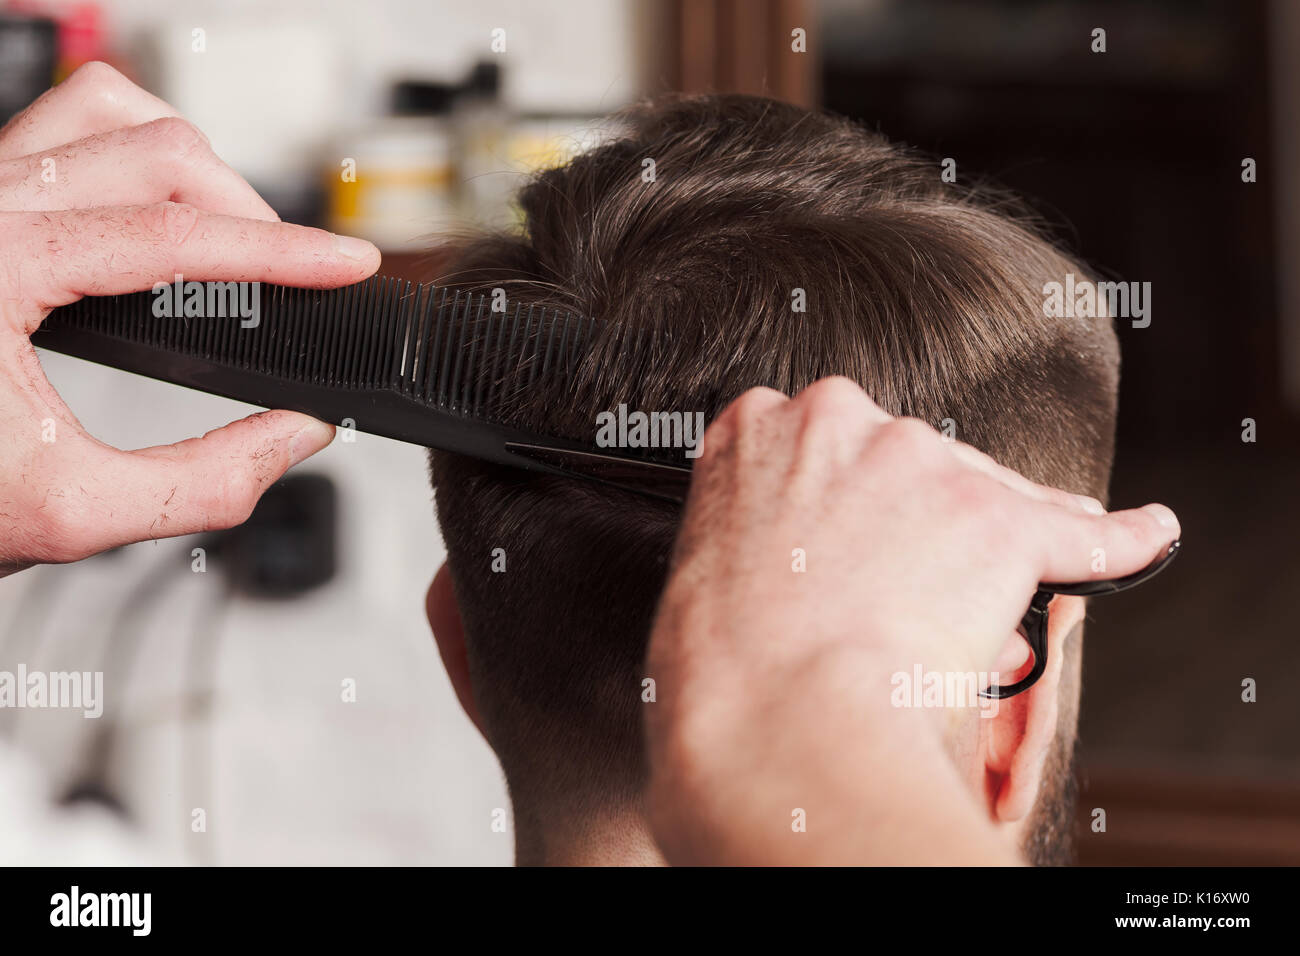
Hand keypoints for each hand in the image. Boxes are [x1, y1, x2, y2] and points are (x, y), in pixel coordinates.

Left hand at [0, 63, 380, 574]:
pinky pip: (66, 125)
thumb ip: (203, 484)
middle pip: (156, 150)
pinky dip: (134, 152)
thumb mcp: (70, 512)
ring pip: (109, 110)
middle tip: (290, 274)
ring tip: (226, 231)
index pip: (175, 236)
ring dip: (190, 161)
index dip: (282, 253)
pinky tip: (155, 210)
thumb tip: (294, 436)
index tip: (348, 265)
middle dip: (247, 209)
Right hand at [644, 378, 1178, 864]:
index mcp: (753, 428)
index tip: (852, 535)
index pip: (822, 441)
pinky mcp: (996, 515)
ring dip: (981, 549)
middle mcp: (840, 420)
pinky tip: (1143, 533)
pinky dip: (1115, 539)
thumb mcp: (704, 566)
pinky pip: (1077, 527)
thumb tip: (796, 563)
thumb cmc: (723, 671)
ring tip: (964, 622)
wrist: (778, 722)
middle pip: (905, 460)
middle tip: (899, 596)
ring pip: (980, 493)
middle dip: (913, 522)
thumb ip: (754, 530)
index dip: (844, 499)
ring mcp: (922, 462)